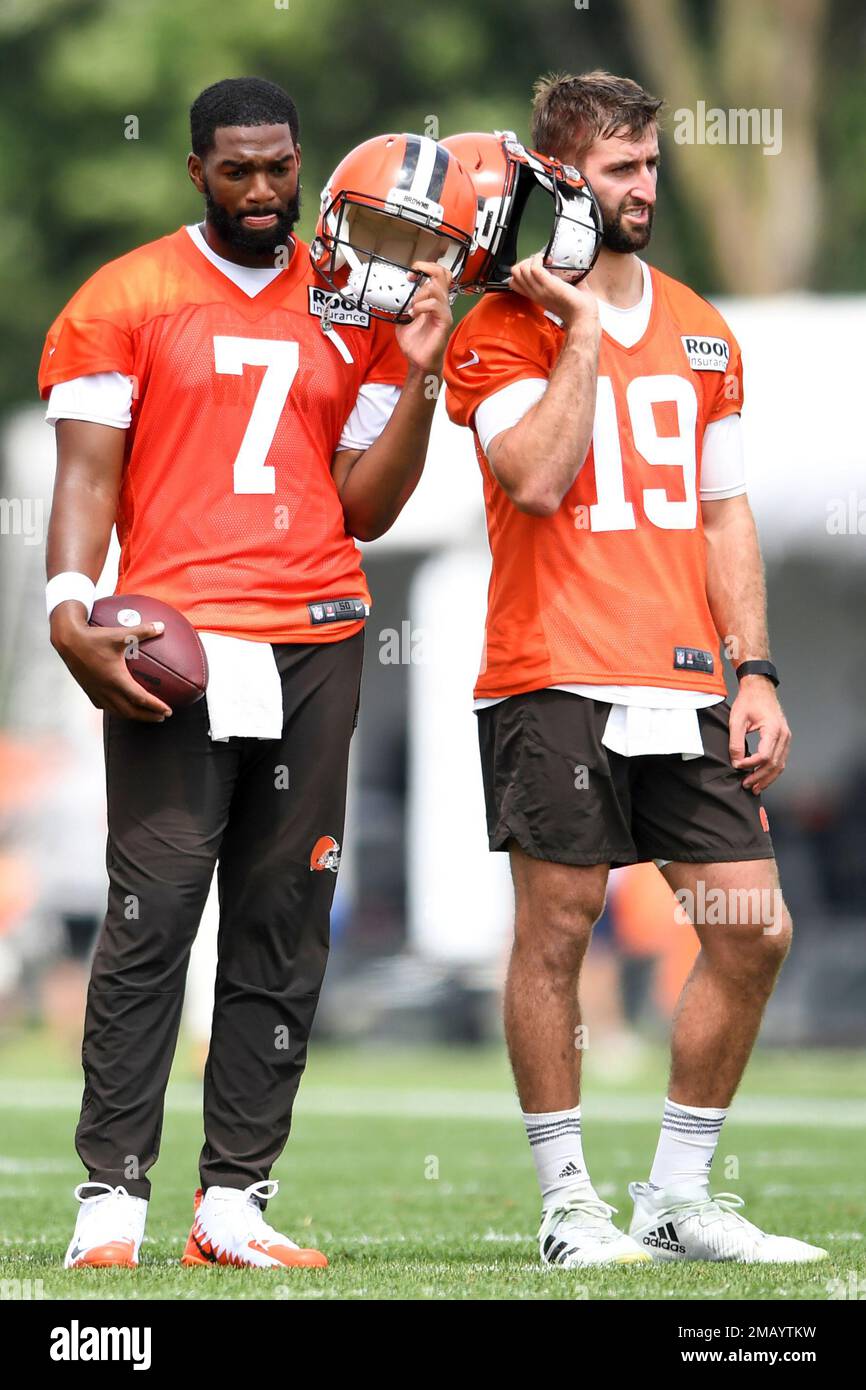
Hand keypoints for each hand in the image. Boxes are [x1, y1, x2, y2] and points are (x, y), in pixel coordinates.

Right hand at [50, 605, 172, 721]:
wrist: (67, 640)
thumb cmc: (94, 637)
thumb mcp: (120, 634)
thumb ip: (142, 631)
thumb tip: (162, 626)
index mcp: (116, 680)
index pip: (140, 699)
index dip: (155, 706)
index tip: (168, 711)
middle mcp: (106, 690)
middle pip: (130, 711)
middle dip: (148, 716)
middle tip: (162, 717)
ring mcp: (96, 692)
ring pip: (117, 711)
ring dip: (134, 716)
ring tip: (146, 715)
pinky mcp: (89, 690)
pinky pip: (105, 706)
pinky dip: (117, 710)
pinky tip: (121, 707)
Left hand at [394, 261, 452, 374]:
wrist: (419, 361)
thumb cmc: (415, 343)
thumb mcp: (402, 318)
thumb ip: (400, 306)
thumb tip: (388, 296)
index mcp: (432, 300)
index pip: (437, 273)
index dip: (424, 267)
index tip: (409, 275)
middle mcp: (440, 303)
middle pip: (442, 273)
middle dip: (425, 269)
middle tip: (411, 278)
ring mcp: (443, 311)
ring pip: (436, 287)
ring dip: (419, 294)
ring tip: (411, 306)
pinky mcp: (444, 321)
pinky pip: (435, 305)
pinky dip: (421, 306)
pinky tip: (413, 314)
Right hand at [508, 253, 598, 334]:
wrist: (583, 316)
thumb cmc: (576, 307)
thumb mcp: (561, 292)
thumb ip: (561, 279)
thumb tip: (572, 267)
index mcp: (536, 295)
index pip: (514, 282)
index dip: (521, 269)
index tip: (537, 266)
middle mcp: (535, 292)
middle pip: (515, 273)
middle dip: (525, 261)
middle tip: (541, 262)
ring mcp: (540, 289)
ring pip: (521, 269)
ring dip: (532, 259)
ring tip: (545, 260)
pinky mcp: (548, 285)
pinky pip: (533, 267)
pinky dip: (539, 259)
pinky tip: (548, 260)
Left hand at [729, 677, 790, 793]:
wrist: (760, 689)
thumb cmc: (749, 701)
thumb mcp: (737, 720)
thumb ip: (736, 742)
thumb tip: (736, 761)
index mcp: (773, 729)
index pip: (764, 756)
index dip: (750, 764)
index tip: (738, 766)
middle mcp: (784, 735)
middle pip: (775, 764)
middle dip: (760, 777)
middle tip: (746, 785)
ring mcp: (786, 737)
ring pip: (780, 764)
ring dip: (768, 778)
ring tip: (755, 787)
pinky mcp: (784, 739)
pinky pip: (781, 759)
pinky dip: (772, 770)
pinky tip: (762, 777)